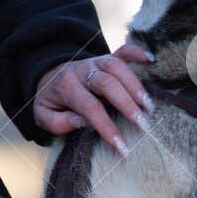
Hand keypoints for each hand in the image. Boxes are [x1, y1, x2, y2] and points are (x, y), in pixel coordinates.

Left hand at [33, 44, 153, 154]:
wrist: (49, 76)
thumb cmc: (51, 102)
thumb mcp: (45, 116)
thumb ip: (60, 122)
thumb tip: (84, 122)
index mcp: (66, 87)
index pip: (90, 107)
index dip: (107, 127)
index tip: (123, 147)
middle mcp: (82, 70)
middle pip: (107, 83)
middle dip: (127, 104)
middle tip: (143, 124)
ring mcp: (95, 61)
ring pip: (116, 66)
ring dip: (135, 85)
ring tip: (149, 106)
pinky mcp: (106, 57)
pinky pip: (121, 51)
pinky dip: (136, 52)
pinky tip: (151, 60)